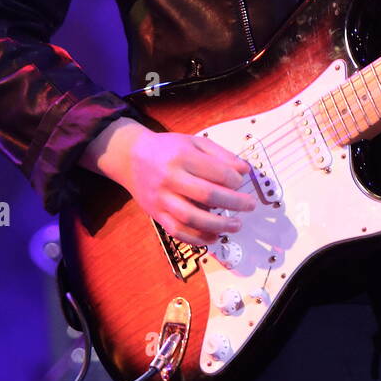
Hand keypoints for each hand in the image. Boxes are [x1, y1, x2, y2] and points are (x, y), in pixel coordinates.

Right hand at [122, 130, 256, 243]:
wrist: (131, 157)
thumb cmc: (167, 148)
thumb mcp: (194, 142)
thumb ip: (221, 155)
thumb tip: (245, 170)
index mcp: (182, 156)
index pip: (216, 172)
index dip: (234, 180)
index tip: (241, 182)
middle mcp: (170, 178)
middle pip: (207, 195)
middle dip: (234, 203)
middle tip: (249, 205)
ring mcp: (161, 199)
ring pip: (192, 218)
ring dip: (218, 225)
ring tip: (236, 225)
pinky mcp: (156, 214)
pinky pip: (178, 231)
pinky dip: (198, 238)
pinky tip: (214, 237)